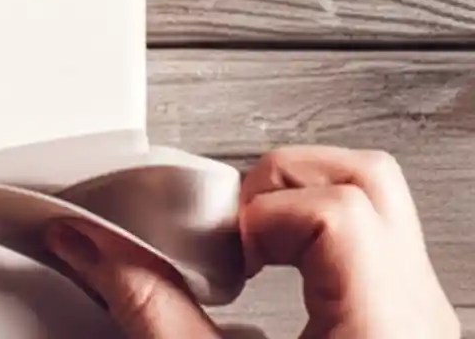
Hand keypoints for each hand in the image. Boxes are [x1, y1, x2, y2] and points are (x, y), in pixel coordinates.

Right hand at [45, 146, 458, 338]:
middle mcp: (413, 315)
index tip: (216, 253)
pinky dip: (311, 245)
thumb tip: (89, 249)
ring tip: (246, 257)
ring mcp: (416, 320)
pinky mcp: (402, 330)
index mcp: (379, 328)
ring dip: (297, 209)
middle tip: (229, 238)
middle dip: (279, 186)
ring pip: (376, 206)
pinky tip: (272, 286)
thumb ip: (149, 308)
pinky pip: (371, 248)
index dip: (258, 213)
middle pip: (364, 182)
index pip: (332, 212)